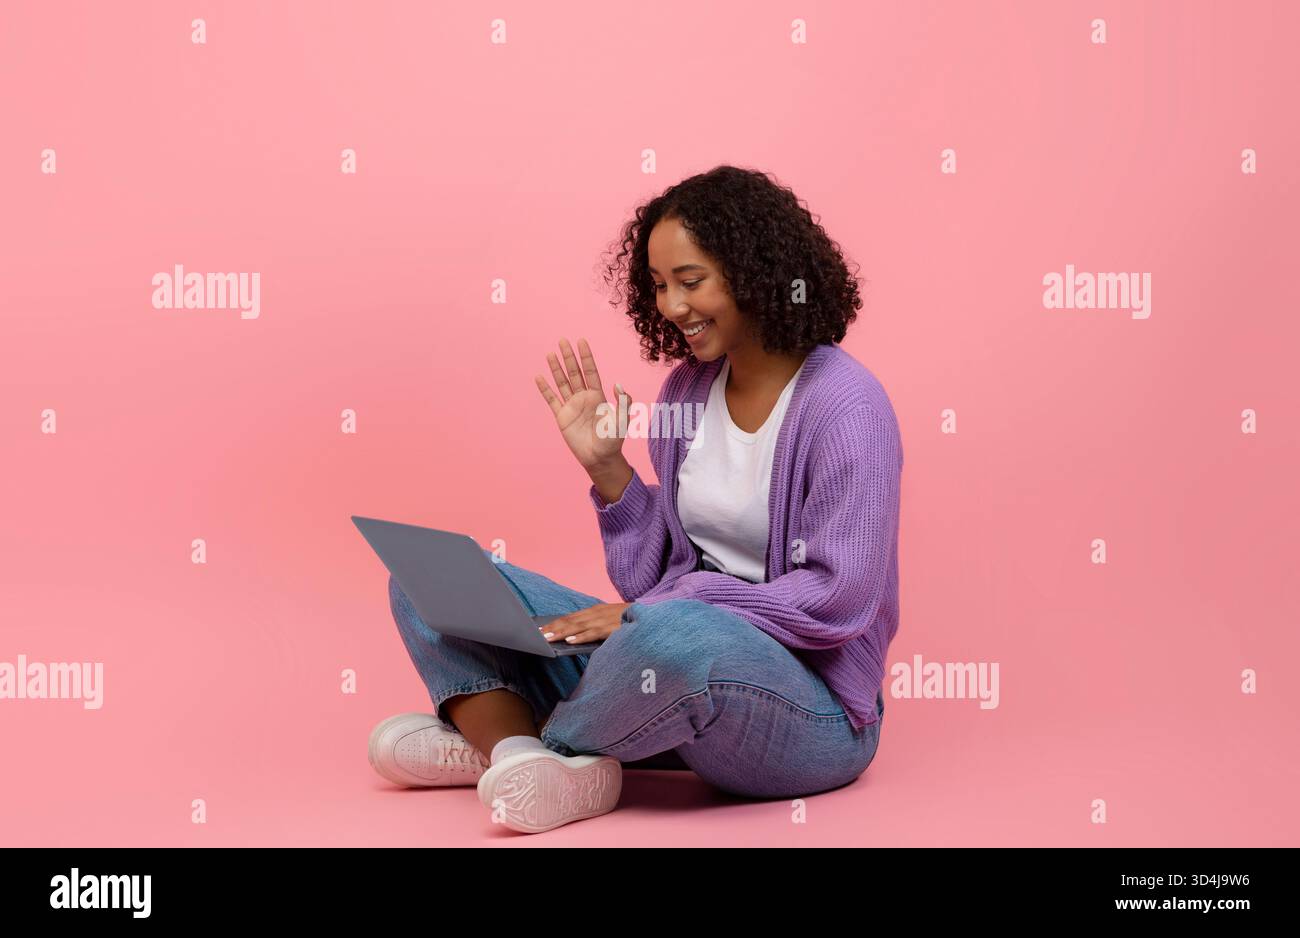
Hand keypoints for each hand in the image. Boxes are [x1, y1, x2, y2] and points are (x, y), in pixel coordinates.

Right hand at [534, 338, 632, 472]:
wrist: (600, 458)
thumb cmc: (613, 441)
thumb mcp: (623, 420)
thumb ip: (623, 402)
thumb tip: (618, 384)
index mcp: (598, 396)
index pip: (590, 371)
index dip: (586, 357)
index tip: (581, 341)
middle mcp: (584, 398)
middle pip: (574, 373)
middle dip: (569, 357)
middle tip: (563, 340)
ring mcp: (572, 406)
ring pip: (562, 383)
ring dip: (556, 369)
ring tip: (550, 354)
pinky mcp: (562, 417)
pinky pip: (551, 400)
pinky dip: (545, 389)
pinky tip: (539, 377)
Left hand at [539, 602, 631, 644]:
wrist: (653, 616)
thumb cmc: (628, 622)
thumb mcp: (608, 622)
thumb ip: (593, 627)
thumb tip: (572, 638)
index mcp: (595, 611)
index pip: (570, 617)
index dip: (555, 623)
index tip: (540, 629)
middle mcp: (597, 613)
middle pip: (570, 621)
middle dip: (553, 628)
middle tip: (537, 636)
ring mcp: (604, 620)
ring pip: (578, 626)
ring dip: (562, 632)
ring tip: (548, 639)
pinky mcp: (613, 628)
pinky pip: (594, 633)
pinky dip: (581, 636)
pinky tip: (570, 641)